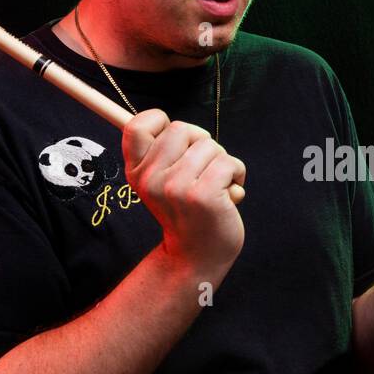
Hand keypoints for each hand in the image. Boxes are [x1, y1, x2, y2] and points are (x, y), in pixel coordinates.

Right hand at [122, 110, 247, 270]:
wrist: (196, 255)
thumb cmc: (185, 211)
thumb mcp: (159, 183)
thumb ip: (159, 153)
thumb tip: (159, 117)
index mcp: (136, 172)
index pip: (137, 125)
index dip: (161, 121)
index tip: (177, 142)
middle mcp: (150, 178)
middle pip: (181, 128)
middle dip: (201, 144)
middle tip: (202, 171)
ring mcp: (175, 187)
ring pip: (210, 145)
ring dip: (222, 163)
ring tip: (216, 186)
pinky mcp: (202, 195)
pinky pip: (229, 162)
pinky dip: (237, 174)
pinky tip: (229, 194)